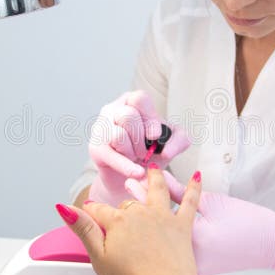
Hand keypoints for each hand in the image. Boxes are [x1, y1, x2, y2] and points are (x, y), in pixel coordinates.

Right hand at [57, 165, 200, 274]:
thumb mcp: (98, 258)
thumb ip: (83, 229)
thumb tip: (64, 207)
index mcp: (118, 222)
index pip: (97, 211)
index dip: (89, 213)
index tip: (85, 214)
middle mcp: (140, 213)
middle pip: (127, 205)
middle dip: (121, 209)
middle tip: (119, 217)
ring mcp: (163, 218)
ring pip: (157, 191)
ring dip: (154, 178)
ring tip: (152, 169)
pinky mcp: (182, 226)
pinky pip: (190, 202)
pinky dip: (193, 189)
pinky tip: (197, 177)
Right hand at [87, 90, 189, 205]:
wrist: (132, 176)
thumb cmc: (151, 152)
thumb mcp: (171, 142)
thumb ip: (179, 140)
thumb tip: (166, 151)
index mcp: (132, 102)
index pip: (139, 99)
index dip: (150, 118)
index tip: (155, 136)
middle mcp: (113, 110)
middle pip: (127, 116)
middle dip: (141, 139)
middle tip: (144, 151)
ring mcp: (101, 127)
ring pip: (118, 135)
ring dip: (133, 151)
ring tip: (135, 157)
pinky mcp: (95, 147)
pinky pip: (111, 154)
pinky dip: (127, 166)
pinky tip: (137, 173)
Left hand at [126, 173, 274, 274]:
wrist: (271, 246)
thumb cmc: (247, 223)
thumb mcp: (214, 204)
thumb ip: (185, 194)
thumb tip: (162, 183)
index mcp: (190, 237)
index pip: (156, 214)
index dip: (140, 196)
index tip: (129, 184)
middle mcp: (187, 254)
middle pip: (153, 233)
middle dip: (138, 213)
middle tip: (124, 194)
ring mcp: (191, 265)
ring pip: (159, 245)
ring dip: (146, 229)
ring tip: (131, 213)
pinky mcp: (197, 269)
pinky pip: (172, 254)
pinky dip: (161, 243)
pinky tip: (151, 232)